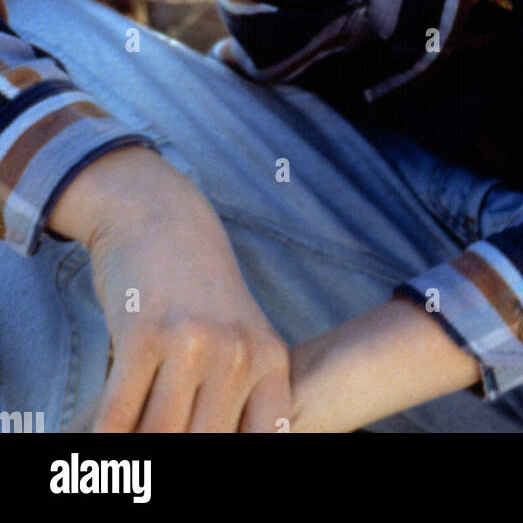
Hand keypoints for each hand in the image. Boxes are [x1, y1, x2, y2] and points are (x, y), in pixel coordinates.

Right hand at [57, 152, 291, 432]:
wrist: (159, 216)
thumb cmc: (196, 288)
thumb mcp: (239, 333)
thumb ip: (242, 392)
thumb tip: (226, 442)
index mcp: (268, 358)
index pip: (263, 440)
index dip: (230, 462)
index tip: (204, 457)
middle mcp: (237, 353)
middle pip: (204, 443)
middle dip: (174, 453)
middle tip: (154, 452)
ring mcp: (191, 343)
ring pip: (160, 437)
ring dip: (136, 451)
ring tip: (127, 449)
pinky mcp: (143, 336)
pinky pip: (119, 415)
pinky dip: (104, 437)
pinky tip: (98, 439)